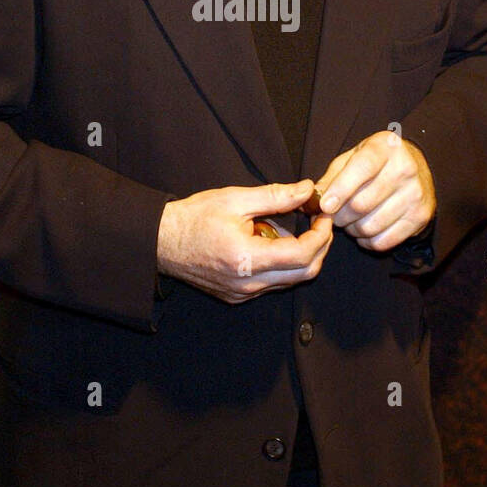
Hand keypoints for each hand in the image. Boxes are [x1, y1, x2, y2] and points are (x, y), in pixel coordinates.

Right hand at [156, 180, 334, 304]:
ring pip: (290, 281)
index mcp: (247, 258)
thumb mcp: (235, 199)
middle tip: (319, 224)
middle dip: (319, 247)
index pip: (302, 255)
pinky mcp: (238, 296)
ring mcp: (243, 293)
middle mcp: (248, 283)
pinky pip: (273, 284)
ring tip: (290, 228)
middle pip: (304, 273)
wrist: (162, 242)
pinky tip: (271, 242)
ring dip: (301, 256)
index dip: (321, 235)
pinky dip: (282, 264)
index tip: (323, 216)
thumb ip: (275, 196)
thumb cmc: (194, 218)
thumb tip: (306, 190)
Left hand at [314, 131, 435, 252]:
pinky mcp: (420, 217)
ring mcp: (415, 194)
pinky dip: (366, 241)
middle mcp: (405, 169)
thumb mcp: (353, 157)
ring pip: (370, 226)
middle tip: (333, 215)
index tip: (325, 206)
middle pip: (361, 204)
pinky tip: (365, 230)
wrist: (416, 168)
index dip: (340, 190)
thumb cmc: (377, 163)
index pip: (362, 169)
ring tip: (350, 221)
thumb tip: (313, 200)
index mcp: (385, 147)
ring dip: (352, 229)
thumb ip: (332, 176)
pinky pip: (383, 241)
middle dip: (339, 216)